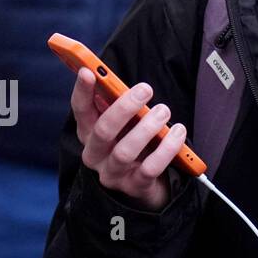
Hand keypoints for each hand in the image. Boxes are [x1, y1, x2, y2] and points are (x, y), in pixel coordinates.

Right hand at [71, 68, 185, 211]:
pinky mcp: (134, 186)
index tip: (88, 71)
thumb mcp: (120, 124)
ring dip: (146, 128)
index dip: (82, 90)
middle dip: (124, 107)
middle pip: (103, 130)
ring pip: (125, 151)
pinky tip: (177, 133)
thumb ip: (115, 106)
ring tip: (163, 111)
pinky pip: (149, 168)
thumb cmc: (131, 143)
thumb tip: (116, 83)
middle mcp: (94, 153)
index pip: (80, 110)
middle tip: (145, 90)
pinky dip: (165, 149)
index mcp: (87, 133)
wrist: (141, 185)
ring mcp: (112, 172)